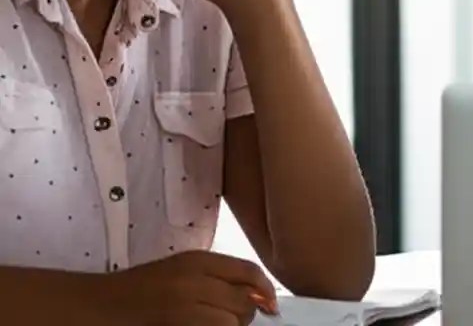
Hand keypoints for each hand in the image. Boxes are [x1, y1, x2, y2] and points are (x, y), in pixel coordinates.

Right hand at [91, 251, 278, 325]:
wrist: (93, 308)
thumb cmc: (136, 294)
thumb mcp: (179, 275)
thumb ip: (216, 280)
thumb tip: (260, 298)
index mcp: (196, 260)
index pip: (249, 272)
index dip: (266, 291)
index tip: (272, 307)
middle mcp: (192, 279)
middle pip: (244, 302)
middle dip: (243, 317)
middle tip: (222, 321)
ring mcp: (182, 304)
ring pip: (232, 322)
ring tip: (206, 325)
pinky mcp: (176, 322)